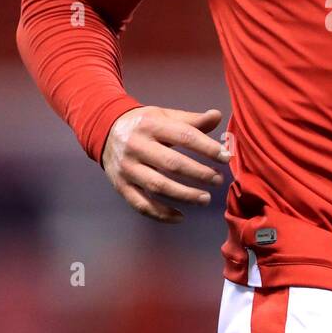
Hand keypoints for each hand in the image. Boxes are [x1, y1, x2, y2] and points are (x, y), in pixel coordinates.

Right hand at [101, 106, 230, 222]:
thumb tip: (217, 116)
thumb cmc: (144, 124)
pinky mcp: (120, 186)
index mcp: (151, 125)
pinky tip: (180, 217)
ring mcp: (127, 168)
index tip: (226, 158)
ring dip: (184, 196)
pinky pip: (141, 204)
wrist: (105, 129)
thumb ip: (191, 120)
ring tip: (205, 199)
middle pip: (172, 164)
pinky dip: (161, 214)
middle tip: (218, 180)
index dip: (207, 148)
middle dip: (199, 174)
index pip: (184, 136)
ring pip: (158, 186)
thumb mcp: (165, 116)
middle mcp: (137, 146)